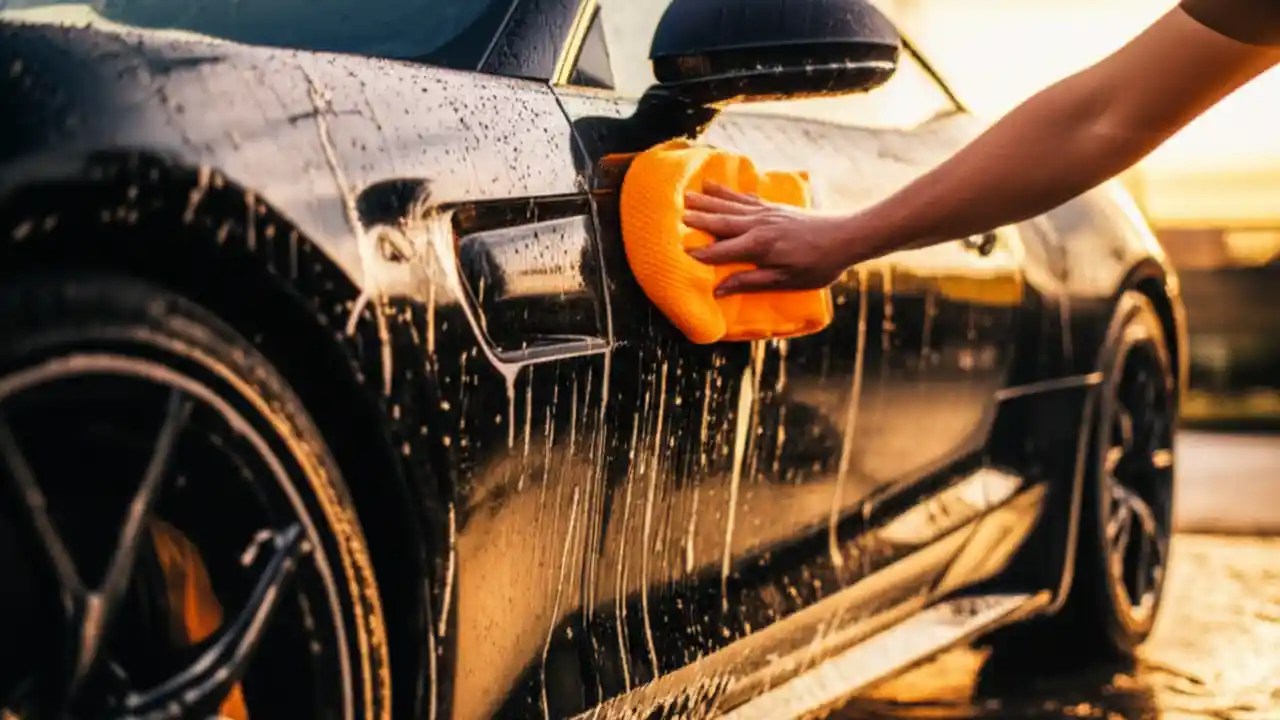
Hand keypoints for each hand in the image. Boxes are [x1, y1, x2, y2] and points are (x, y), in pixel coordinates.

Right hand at [683, 183, 858, 295]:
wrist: (846, 236)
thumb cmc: (817, 265)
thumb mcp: (784, 281)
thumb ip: (749, 282)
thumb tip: (719, 288)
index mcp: (758, 246)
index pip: (720, 251)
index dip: (700, 254)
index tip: (679, 253)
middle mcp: (757, 225)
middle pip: (720, 222)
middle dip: (697, 219)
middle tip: (674, 215)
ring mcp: (765, 212)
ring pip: (728, 206)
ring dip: (706, 201)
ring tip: (686, 196)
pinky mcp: (772, 206)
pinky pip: (743, 197)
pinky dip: (727, 192)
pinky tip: (714, 186)